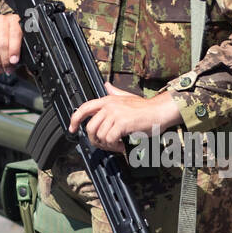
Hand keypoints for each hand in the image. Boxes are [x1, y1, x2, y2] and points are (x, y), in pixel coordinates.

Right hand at [0, 13, 22, 74]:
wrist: (3, 27)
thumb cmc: (14, 35)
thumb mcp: (22, 39)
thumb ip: (22, 48)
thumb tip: (15, 62)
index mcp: (15, 20)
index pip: (14, 35)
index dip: (14, 50)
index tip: (14, 61)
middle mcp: (1, 21)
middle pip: (2, 43)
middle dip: (5, 60)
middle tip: (8, 68)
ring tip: (1, 67)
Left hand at [69, 84, 183, 154]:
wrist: (159, 111)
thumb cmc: (145, 107)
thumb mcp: (127, 97)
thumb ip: (115, 92)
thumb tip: (106, 85)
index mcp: (107, 100)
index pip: (84, 108)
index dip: (75, 120)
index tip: (72, 129)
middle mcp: (109, 106)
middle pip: (90, 127)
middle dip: (96, 140)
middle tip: (106, 144)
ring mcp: (115, 114)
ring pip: (100, 135)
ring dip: (108, 145)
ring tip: (117, 145)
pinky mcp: (122, 123)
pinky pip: (110, 139)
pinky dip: (115, 146)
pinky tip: (122, 145)